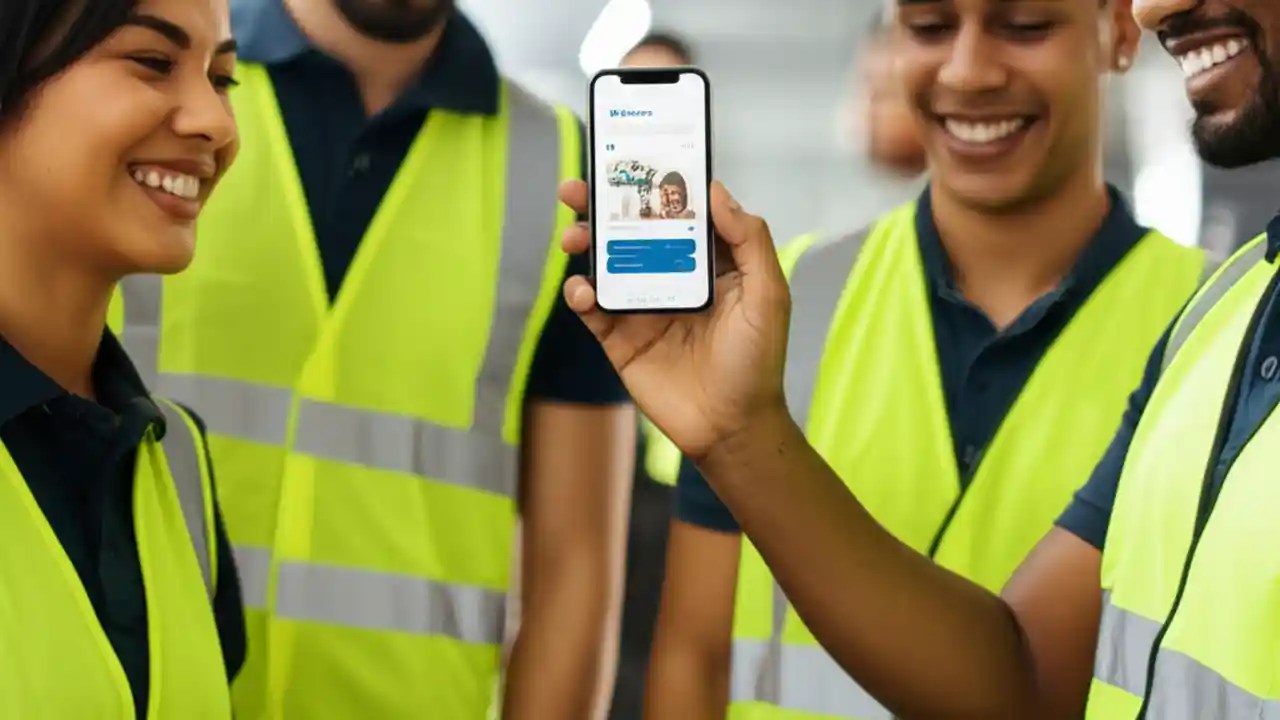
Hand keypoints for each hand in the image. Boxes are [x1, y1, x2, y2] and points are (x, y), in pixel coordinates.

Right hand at [560, 180, 791, 461]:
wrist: (731, 427)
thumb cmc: (758, 361)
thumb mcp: (768, 295)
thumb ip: (749, 241)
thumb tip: (717, 192)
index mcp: (706, 261)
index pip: (675, 211)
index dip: (654, 183)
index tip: (632, 159)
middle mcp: (670, 275)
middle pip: (630, 230)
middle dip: (601, 207)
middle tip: (576, 190)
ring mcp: (642, 305)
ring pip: (604, 263)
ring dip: (583, 244)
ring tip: (574, 239)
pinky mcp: (619, 338)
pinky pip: (591, 308)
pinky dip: (580, 294)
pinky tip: (584, 291)